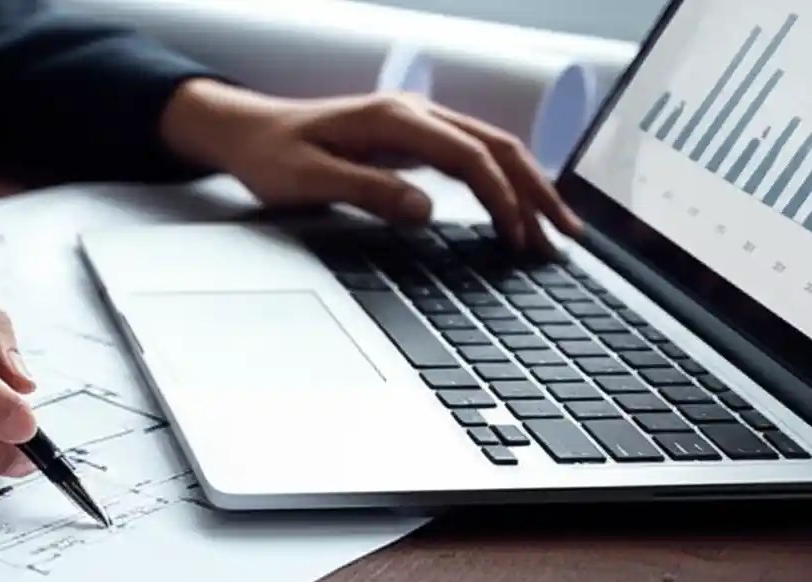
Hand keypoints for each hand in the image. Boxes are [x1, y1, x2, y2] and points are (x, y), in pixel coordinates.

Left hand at [161, 79, 583, 253]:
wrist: (246, 131)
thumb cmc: (271, 155)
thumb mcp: (309, 179)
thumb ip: (368, 191)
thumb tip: (426, 210)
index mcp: (395, 119)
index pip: (470, 156)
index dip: (502, 198)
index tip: (518, 238)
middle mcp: (414, 113)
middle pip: (497, 146)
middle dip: (536, 191)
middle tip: (564, 236)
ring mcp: (416, 122)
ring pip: (491, 148)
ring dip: (526, 185)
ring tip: (554, 227)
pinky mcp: (411, 137)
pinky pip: (472, 154)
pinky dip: (502, 180)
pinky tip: (516, 206)